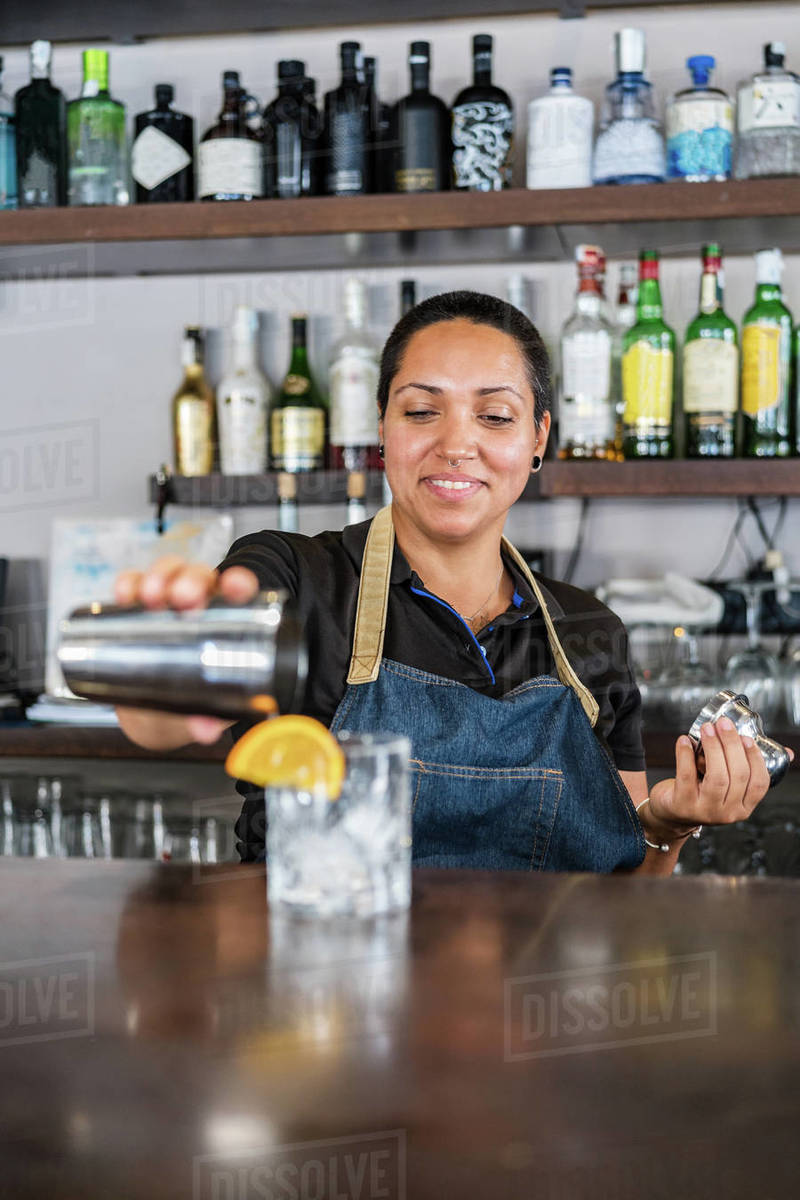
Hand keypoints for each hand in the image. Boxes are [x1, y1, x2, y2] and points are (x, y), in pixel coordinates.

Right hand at [113, 555, 259, 746]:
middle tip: (182, 597)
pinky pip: (131, 586)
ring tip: (149, 596)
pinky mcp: (136, 612)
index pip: (239, 592)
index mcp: (229, 622)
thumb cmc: (193, 705)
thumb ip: (207, 720)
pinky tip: (124, 593)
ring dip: (158, 577)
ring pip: (166, 574)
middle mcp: (200, 606)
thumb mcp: (204, 712)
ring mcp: (167, 604)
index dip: (238, 582)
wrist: (155, 718)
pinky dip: (127, 583)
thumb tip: (205, 732)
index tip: (234, 586)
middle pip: (200, 577)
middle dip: (191, 580)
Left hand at [646, 718, 794, 840]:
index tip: (747, 737)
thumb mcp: (730, 786)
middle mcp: (728, 812)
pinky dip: (685, 755)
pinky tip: (684, 740)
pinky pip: (687, 776)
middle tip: (723, 724)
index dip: (755, 758)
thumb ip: (751, 769)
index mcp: (744, 806)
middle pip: (738, 776)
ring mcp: (705, 810)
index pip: (759, 783)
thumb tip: (787, 752)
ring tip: (707, 729)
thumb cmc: (703, 792)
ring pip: (717, 777)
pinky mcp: (683, 804)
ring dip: (713, 747)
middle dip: (732, 745)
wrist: (671, 814)